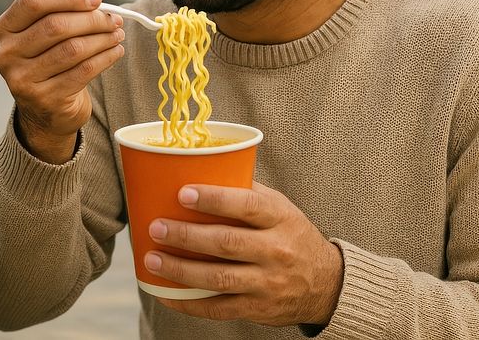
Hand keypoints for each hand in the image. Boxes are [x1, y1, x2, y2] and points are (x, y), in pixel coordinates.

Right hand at [0, 0, 123, 162]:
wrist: (46, 109)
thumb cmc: (50, 56)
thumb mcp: (52, 25)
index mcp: (4, 27)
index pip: (33, 2)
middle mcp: (6, 53)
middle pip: (56, 26)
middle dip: (91, 19)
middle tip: (114, 19)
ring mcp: (21, 78)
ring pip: (72, 49)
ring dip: (102, 39)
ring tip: (117, 34)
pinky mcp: (43, 98)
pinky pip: (83, 72)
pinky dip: (105, 58)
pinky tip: (116, 51)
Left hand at [144, 182, 343, 326]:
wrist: (326, 284)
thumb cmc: (290, 234)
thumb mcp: (279, 207)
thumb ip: (245, 191)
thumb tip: (198, 169)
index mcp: (280, 218)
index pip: (247, 205)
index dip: (214, 199)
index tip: (183, 193)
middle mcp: (276, 250)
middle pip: (227, 243)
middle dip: (186, 236)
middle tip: (156, 228)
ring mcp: (268, 283)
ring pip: (220, 278)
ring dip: (181, 271)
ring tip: (152, 260)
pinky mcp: (258, 309)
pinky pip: (219, 308)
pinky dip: (189, 303)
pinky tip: (165, 293)